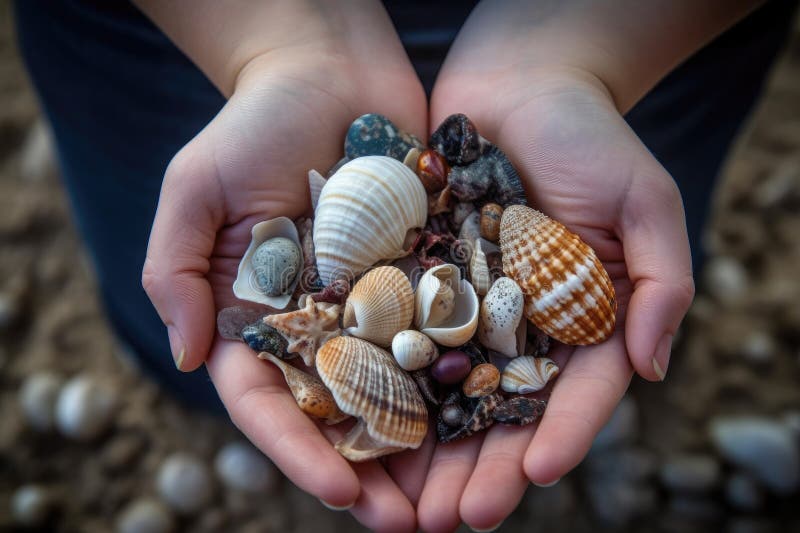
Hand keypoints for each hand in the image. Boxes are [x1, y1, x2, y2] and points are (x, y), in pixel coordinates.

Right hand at [141, 18, 428, 529]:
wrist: (328, 69)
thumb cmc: (253, 124)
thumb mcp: (196, 188)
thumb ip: (177, 272)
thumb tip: (189, 357)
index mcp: (261, 317)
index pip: (272, 402)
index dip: (300, 451)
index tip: (340, 493)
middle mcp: (320, 320)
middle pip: (342, 412)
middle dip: (372, 471)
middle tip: (410, 524)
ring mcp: (377, 302)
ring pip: (401, 388)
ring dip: (429, 447)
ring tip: (461, 498)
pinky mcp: (426, 274)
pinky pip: (447, 331)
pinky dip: (468, 376)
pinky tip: (498, 417)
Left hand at [413, 22, 694, 532]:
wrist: (517, 82)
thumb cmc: (589, 136)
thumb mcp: (646, 202)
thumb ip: (660, 286)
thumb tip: (653, 368)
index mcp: (579, 319)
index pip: (574, 393)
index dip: (561, 435)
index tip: (540, 472)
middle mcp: (519, 326)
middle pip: (500, 411)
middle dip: (481, 467)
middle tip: (454, 519)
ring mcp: (465, 309)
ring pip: (443, 393)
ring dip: (425, 451)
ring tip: (405, 505)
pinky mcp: (415, 283)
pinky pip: (396, 339)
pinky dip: (382, 384)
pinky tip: (362, 426)